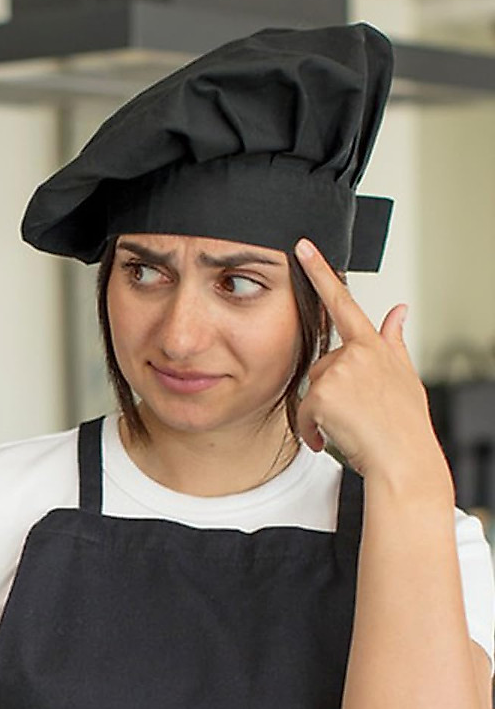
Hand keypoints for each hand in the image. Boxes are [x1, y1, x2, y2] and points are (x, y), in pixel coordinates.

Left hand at [293, 237, 444, 483]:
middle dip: (329, 393)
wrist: (403, 461)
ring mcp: (339, 372)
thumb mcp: (404, 377)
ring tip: (349, 428)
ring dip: (321, 414)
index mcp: (374, 346)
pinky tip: (330, 439)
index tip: (303, 247)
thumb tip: (399, 310)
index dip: (322, 272)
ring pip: (311, 391)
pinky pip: (303, 413)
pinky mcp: (322, 394)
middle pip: (322, 367)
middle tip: (356, 415)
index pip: (344, 302)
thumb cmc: (403, 424)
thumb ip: (394, 341)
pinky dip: (312, 430)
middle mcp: (356, 353)